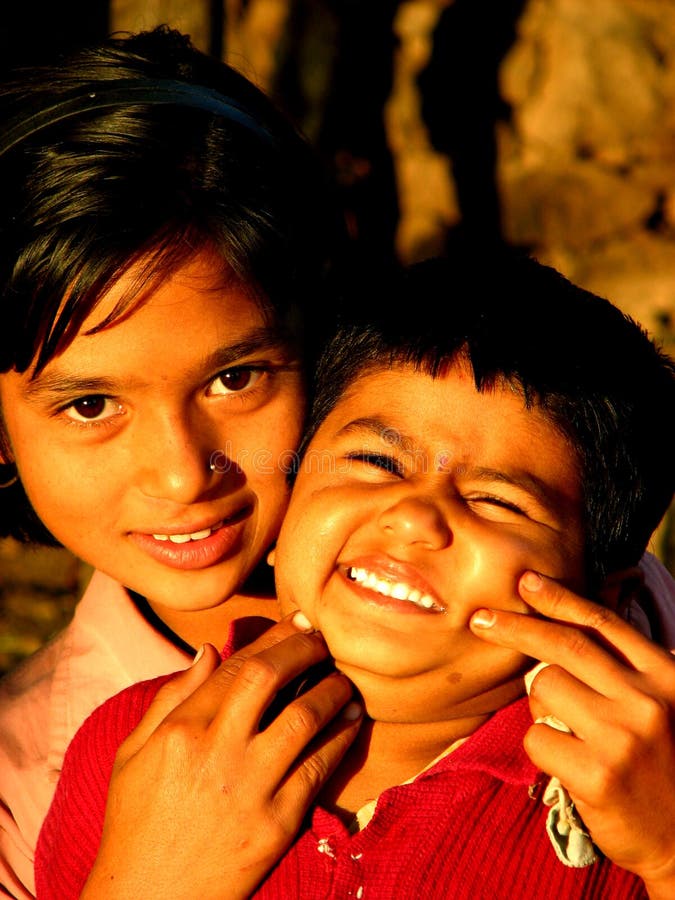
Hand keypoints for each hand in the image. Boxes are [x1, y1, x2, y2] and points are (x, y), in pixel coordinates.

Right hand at [83, 613, 361, 899]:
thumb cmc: (135, 822)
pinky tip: (352, 719)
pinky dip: (341, 735)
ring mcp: (250, 787)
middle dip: (305, 648)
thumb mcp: (132, 753)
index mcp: (181, 730)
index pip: (237, 663)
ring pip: (305, 717)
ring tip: (345, 679)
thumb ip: (171, 697)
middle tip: (324, 640)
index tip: (297, 623)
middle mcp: (217, 751)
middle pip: (271, 677)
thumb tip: (210, 650)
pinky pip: (319, 766)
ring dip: (332, 689)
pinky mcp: (277, 823)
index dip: (273, 636)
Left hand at [469, 572, 674, 898]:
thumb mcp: (663, 705)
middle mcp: (647, 700)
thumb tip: (561, 626)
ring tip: (571, 735)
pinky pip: (536, 737)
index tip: (526, 582)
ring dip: (541, 708)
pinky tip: (570, 766)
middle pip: (563, 645)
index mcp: (666, 676)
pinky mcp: (598, 775)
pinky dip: (542, 748)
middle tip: (480, 619)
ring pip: (543, 688)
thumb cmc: (663, 766)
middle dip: (514, 626)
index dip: (560, 598)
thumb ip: (623, 670)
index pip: (603, 624)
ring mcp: (623, 737)